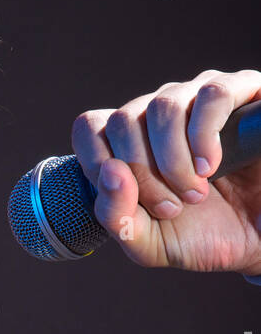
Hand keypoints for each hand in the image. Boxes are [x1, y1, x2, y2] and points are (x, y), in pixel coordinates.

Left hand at [71, 69, 260, 275]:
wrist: (257, 239)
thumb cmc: (201, 235)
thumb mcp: (148, 242)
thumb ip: (116, 217)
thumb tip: (109, 171)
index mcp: (129, 142)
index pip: (89, 127)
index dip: (97, 163)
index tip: (129, 200)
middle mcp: (158, 113)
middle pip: (122, 121)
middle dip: (143, 177)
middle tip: (172, 208)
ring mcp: (197, 97)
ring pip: (161, 107)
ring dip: (174, 162)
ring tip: (196, 193)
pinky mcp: (240, 90)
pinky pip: (210, 96)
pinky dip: (204, 138)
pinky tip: (211, 166)